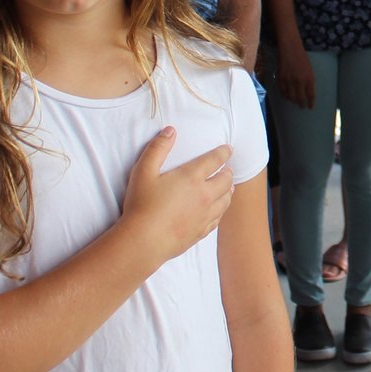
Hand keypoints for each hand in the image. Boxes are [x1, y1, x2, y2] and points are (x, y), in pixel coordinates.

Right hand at [121, 130, 235, 262]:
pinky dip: (222, 210)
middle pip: (225, 180)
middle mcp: (204, 195)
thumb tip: (170, 130)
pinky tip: (218, 210)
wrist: (144, 241)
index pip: (214, 160)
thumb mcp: (143, 171)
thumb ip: (157, 148)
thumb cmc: (142, 204)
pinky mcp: (201, 231)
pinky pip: (218, 218)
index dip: (223, 152)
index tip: (229, 149)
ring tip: (229, 187)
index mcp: (192, 177)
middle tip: (228, 168)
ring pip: (226, 200)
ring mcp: (205, 215)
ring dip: (229, 190)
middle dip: (228, 172)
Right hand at [276, 45, 315, 109]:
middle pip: (300, 98)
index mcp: (309, 78)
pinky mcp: (281, 79)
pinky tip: (287, 97)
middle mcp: (300, 82)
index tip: (311, 107)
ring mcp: (289, 81)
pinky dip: (285, 96)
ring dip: (293, 101)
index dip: (310, 103)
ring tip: (295, 103)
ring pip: (291, 97)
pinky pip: (283, 92)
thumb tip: (307, 92)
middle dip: (302, 104)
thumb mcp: (310, 70)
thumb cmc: (302, 58)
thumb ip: (309, 81)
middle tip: (302, 107)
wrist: (290, 48)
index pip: (310, 95)